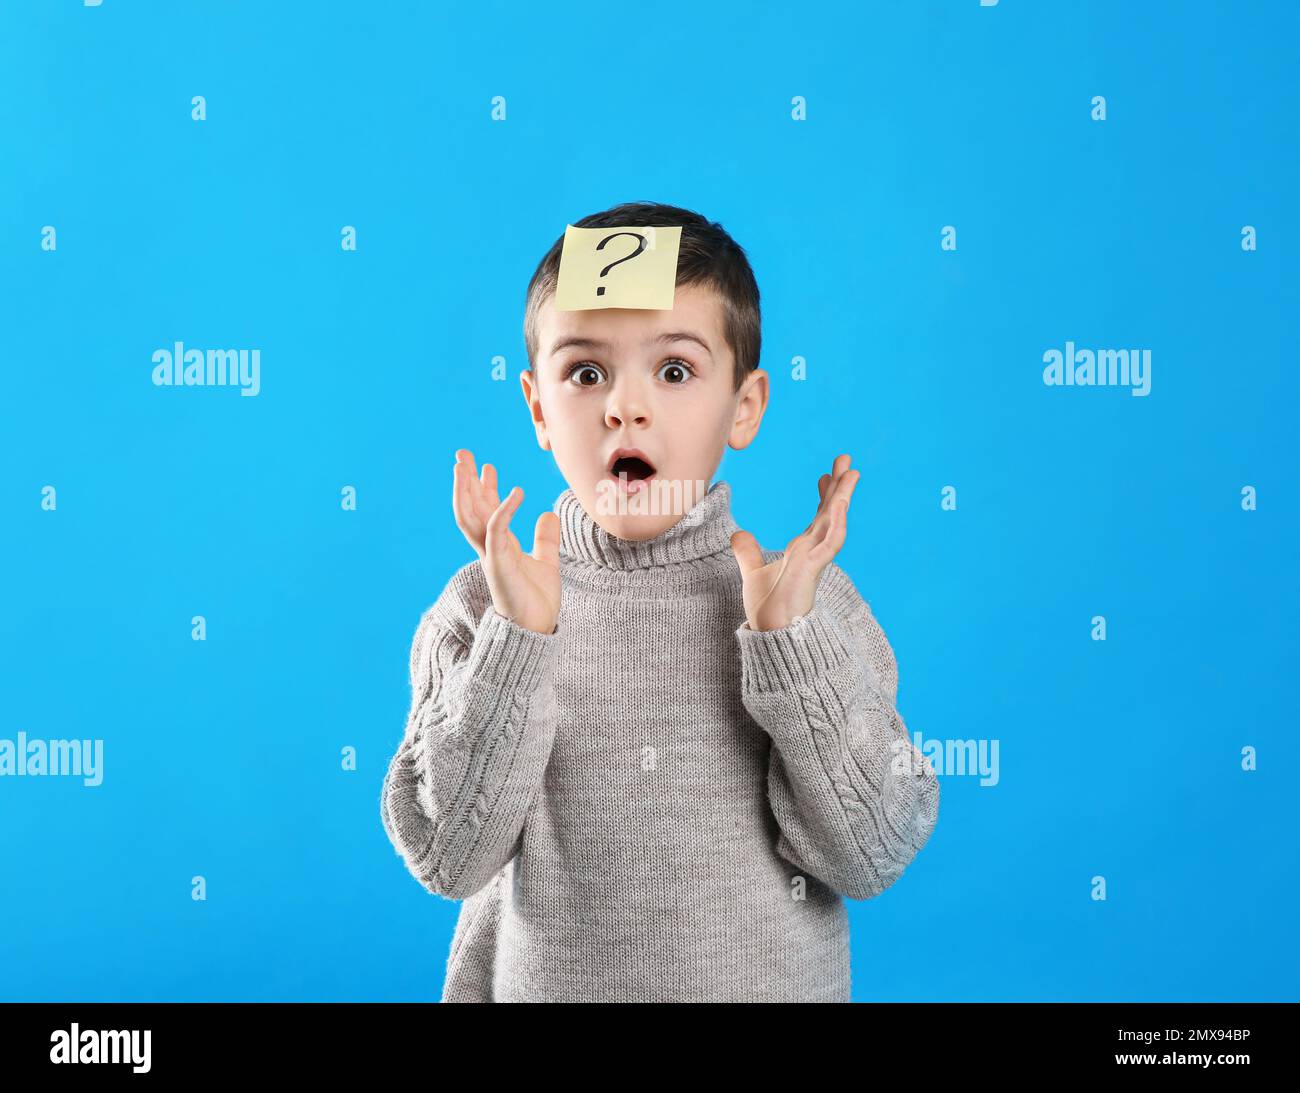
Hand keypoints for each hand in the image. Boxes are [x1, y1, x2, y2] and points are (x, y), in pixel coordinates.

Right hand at [452, 449, 560, 634]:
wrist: (536, 628)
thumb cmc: (537, 601)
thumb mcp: (546, 562)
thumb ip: (545, 539)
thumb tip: (549, 513)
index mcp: (499, 546)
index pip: (486, 511)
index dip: (484, 488)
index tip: (486, 466)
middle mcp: (490, 548)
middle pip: (470, 508)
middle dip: (465, 481)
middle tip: (462, 454)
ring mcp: (491, 555)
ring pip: (470, 516)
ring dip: (466, 489)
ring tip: (465, 464)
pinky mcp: (497, 564)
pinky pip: (497, 530)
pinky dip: (504, 509)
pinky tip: (516, 491)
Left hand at [730, 454, 859, 631]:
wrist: (771, 631)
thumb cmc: (768, 608)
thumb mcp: (753, 572)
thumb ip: (748, 552)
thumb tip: (738, 534)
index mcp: (803, 551)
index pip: (817, 517)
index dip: (824, 495)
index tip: (825, 475)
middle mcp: (813, 551)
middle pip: (830, 512)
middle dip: (839, 487)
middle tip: (846, 460)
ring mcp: (816, 558)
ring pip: (834, 522)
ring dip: (843, 498)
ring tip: (851, 473)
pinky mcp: (814, 568)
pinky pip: (829, 542)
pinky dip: (835, 522)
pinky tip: (839, 505)